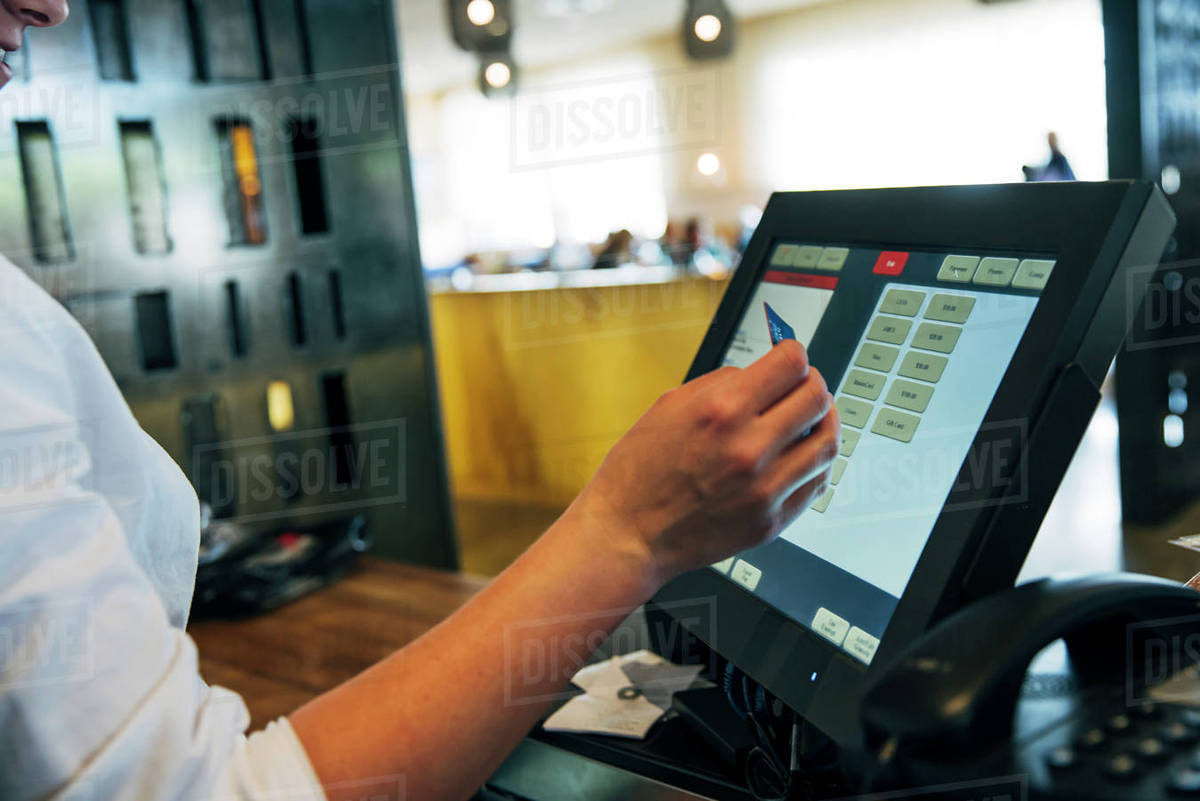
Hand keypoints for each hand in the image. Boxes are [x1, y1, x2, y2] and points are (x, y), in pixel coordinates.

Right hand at [572, 340, 838, 586]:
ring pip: (827, 443)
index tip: (792, 358)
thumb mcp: (669, 406)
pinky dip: (816, 463)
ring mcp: (765, 489)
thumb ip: (722, 383)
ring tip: (812, 420)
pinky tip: (802, 456)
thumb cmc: (639, 472)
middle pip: (817, 399)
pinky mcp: (771, 521)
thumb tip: (761, 372)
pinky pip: (816, 483)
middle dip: (813, 383)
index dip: (794, 353)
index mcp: (721, 410)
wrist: (627, 535)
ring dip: (824, 423)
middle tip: (805, 385)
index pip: (791, 364)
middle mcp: (749, 448)